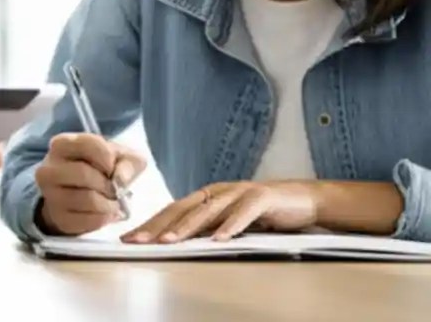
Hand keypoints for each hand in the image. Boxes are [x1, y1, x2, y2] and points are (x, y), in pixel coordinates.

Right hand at [35, 132, 146, 235]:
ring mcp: (50, 194)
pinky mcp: (58, 217)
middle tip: (114, 189)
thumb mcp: (122, 158)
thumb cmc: (104, 167)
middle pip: (83, 174)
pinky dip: (104, 218)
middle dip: (107, 184)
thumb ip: (128, 163)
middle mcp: (48, 169)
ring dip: (108, 203)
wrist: (86, 192)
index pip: (86, 145)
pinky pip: (88, 220)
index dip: (107, 157)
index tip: (112, 166)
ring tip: (111, 202)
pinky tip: (106, 213)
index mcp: (61, 144)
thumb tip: (120, 180)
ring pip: (86, 199)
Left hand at [123, 181, 319, 242]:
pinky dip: (231, 226)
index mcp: (206, 196)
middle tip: (138, 241)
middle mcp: (218, 191)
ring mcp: (239, 192)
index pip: (172, 210)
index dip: (150, 224)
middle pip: (182, 208)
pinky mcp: (262, 198)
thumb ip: (205, 227)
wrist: (304, 199)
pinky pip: (244, 213)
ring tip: (170, 241)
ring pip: (208, 210)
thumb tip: (173, 241)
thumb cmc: (262, 212)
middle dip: (158, 226)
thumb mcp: (228, 220)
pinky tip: (219, 239)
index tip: (129, 238)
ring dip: (187, 227)